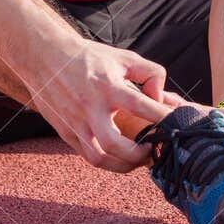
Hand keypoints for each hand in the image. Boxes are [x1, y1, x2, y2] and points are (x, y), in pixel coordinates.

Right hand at [29, 39, 170, 172]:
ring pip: (100, 158)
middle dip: (139, 154)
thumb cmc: (90, 58)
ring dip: (123, 165)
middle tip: (154, 151)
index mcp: (108, 86)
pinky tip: (121, 156)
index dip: (162, 118)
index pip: (141, 106)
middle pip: (116, 144)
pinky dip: (108, 161)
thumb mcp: (124, 58)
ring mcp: (76, 123)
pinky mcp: (66, 132)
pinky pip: (88, 155)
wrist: (45, 57)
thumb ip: (150, 74)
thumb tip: (160, 98)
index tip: (178, 125)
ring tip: (139, 160)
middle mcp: (90, 108)